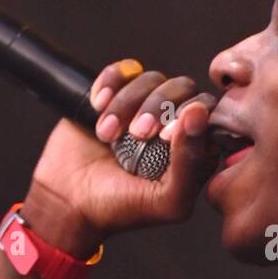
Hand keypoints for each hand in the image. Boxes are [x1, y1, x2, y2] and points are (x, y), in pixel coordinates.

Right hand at [25, 59, 217, 252]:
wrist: (68, 202)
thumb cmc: (121, 208)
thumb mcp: (167, 200)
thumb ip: (191, 162)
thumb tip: (198, 113)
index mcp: (194, 148)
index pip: (208, 112)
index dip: (188, 117)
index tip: (162, 137)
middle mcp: (172, 123)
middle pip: (182, 88)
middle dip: (156, 107)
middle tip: (135, 134)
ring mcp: (143, 106)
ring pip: (151, 78)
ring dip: (127, 103)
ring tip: (107, 135)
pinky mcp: (115, 94)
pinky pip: (123, 70)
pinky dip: (111, 82)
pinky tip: (98, 105)